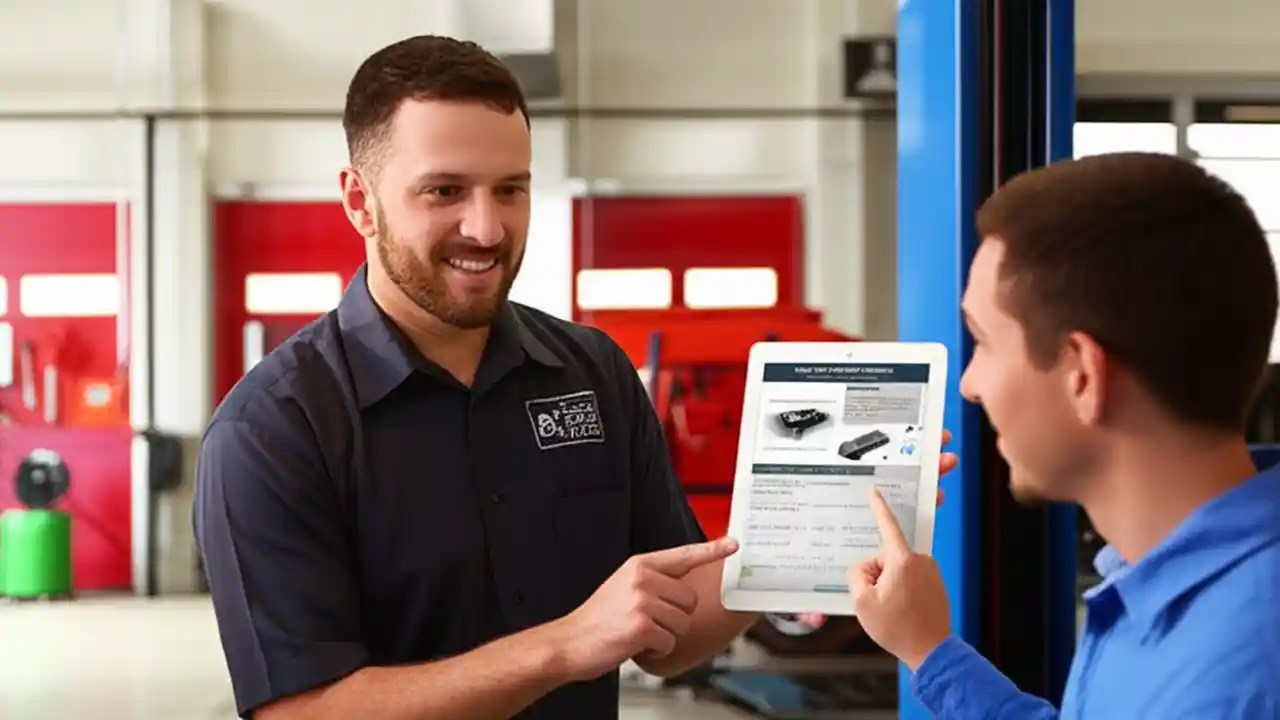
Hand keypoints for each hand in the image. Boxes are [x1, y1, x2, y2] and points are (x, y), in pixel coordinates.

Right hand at [548, 537, 738, 681]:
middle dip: (674, 616)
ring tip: (638, 632)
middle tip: (648, 621)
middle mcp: (642, 579)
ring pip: (682, 622)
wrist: (571, 641)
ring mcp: (642, 601)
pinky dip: (657, 650)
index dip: (711, 549)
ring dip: (665, 635)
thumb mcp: (624, 587)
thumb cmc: (599, 619)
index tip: (732, 544)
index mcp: (640, 566)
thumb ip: (653, 582)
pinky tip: (636, 644)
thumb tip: (683, 591)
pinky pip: (669, 641)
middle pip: (689, 599)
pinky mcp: (642, 626)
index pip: (683, 554)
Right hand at [798, 429, 954, 629]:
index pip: (888, 526)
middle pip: (886, 556)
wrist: (931, 650)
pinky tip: (902, 610)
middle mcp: (920, 561)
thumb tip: (863, 568)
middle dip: (877, 573)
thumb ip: (856, 575)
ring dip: (889, 583)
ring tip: (892, 609)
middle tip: (879, 600)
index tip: (874, 491)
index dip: (878, 507)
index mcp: (902, 561)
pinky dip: (901, 590)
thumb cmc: (898, 628)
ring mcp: (930, 572)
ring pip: (897, 568)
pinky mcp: (935, 583)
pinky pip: (910, 578)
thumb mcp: (862, 602)